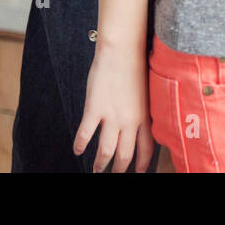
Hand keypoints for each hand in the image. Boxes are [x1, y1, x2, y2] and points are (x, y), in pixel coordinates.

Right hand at [74, 42, 153, 172]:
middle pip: (125, 155)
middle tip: (114, 174)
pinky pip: (85, 135)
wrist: (122, 50)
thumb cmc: (136, 66)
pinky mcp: (94, 110)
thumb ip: (144, 111)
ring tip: (96, 170)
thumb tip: (141, 125)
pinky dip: (80, 145)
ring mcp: (112, 116)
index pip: (146, 149)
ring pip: (106, 151)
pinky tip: (77, 150)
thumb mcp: (147, 93)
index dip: (142, 164)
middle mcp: (130, 121)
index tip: (138, 172)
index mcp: (145, 116)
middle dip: (119, 169)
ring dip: (100, 164)